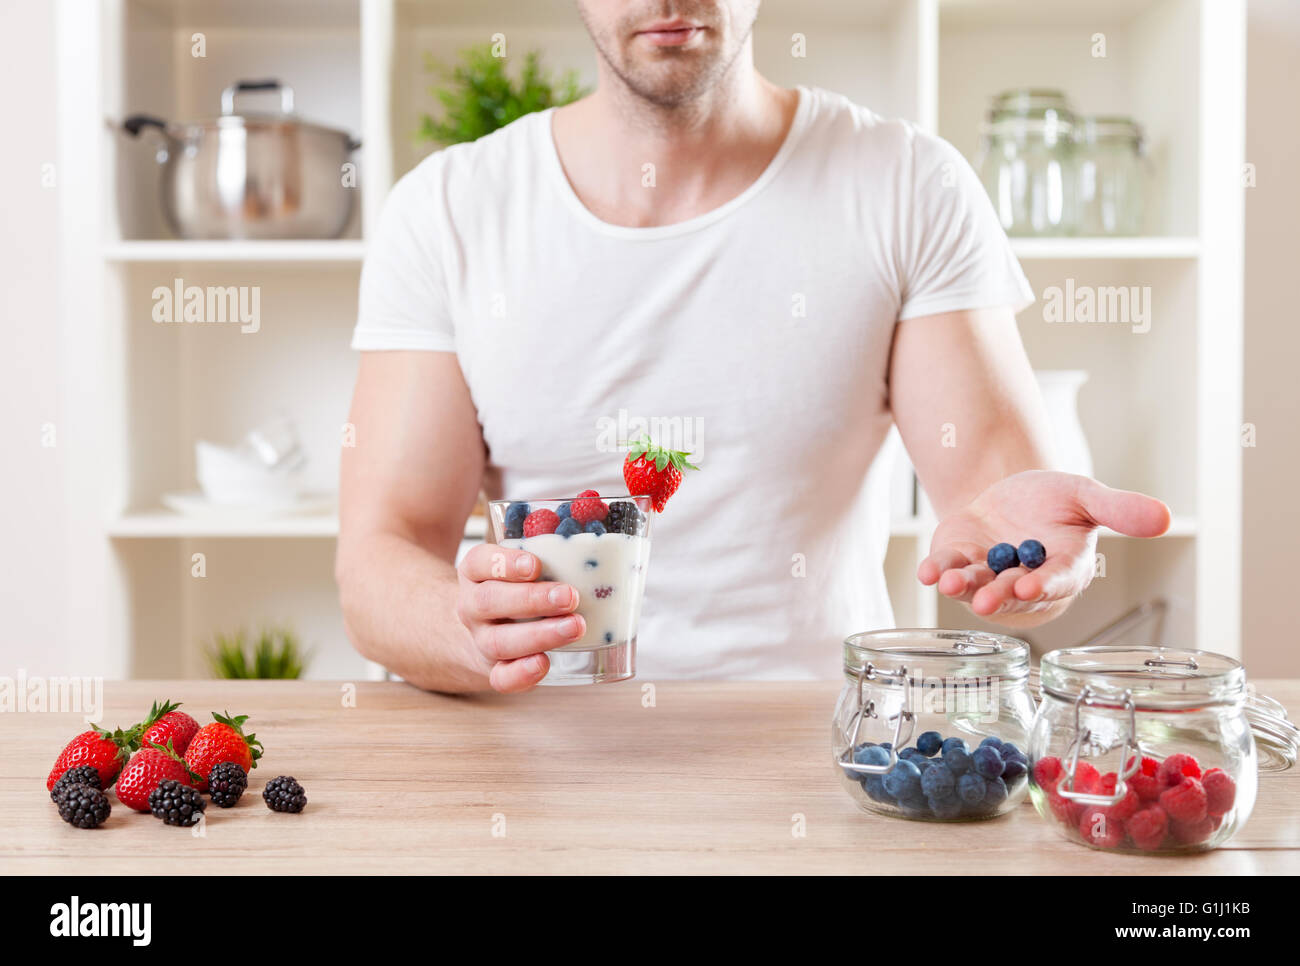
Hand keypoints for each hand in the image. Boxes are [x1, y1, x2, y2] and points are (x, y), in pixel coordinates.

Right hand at [456, 544, 585, 691]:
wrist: (477, 631)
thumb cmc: (514, 587)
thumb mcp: (520, 562)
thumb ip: (550, 547)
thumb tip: (600, 519)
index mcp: (477, 572)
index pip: (480, 562)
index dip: (505, 563)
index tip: (535, 564)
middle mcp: (473, 606)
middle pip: (490, 601)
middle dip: (532, 599)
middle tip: (569, 596)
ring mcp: (482, 640)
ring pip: (499, 641)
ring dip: (539, 635)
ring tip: (575, 627)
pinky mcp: (494, 669)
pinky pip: (501, 677)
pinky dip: (522, 674)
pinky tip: (544, 663)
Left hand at [917, 470, 1170, 625]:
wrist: (1006, 495)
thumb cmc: (1052, 501)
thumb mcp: (1084, 496)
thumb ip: (1118, 509)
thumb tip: (1164, 517)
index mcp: (1062, 568)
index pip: (1057, 580)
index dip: (1045, 585)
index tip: (1032, 587)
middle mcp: (1024, 580)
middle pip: (1013, 592)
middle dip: (999, 595)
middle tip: (986, 599)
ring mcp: (988, 576)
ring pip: (977, 586)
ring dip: (963, 586)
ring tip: (950, 582)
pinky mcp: (959, 564)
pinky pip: (948, 571)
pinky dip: (937, 571)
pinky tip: (927, 572)